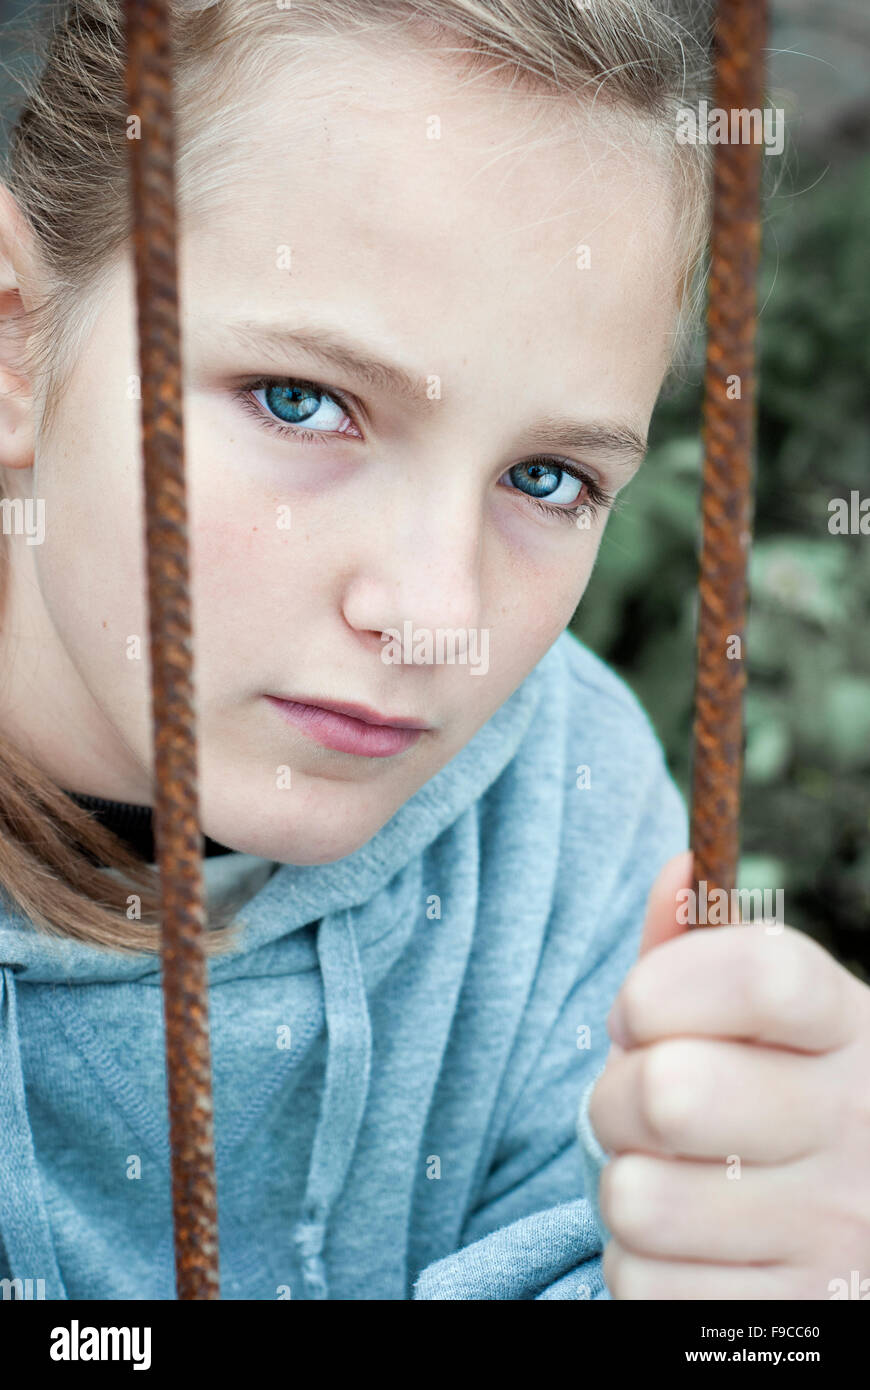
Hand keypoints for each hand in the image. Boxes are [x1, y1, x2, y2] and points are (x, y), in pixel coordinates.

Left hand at [589, 851, 869, 1298]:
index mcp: (849, 1031)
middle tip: (644, 1107)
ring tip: (668, 1179)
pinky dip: (641, 1269)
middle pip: (671, 1092)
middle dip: (619, 1095)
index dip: (665, 984)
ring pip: (637, 1198)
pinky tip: (692, 1251)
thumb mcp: (758, 1024)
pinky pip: (642, 1285)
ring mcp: (835, 1233)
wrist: (861, 1235)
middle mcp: (858, 1128)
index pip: (760, 975)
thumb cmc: (775, 1100)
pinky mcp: (796, 1321)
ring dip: (625, 1188)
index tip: (639, 1010)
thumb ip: (703, 950)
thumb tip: (678, 871)